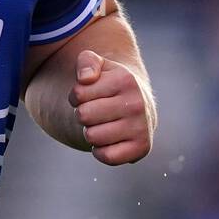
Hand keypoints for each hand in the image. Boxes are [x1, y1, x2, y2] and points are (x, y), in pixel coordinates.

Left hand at [68, 51, 154, 165]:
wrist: (138, 104)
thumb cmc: (110, 84)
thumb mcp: (98, 65)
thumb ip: (86, 61)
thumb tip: (86, 79)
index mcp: (125, 80)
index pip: (78, 94)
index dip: (76, 96)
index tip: (89, 95)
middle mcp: (137, 103)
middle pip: (84, 116)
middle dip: (83, 114)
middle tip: (96, 111)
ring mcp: (141, 127)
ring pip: (92, 137)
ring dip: (91, 132)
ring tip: (103, 124)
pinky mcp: (142, 148)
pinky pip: (106, 156)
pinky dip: (100, 151)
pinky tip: (107, 140)